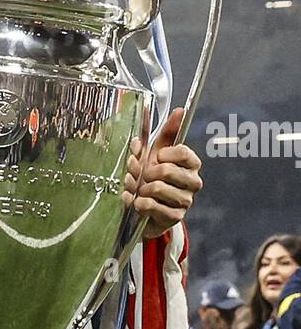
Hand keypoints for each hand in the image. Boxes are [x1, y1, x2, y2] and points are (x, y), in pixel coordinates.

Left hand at [124, 107, 202, 238]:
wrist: (146, 210)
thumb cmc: (153, 178)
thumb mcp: (157, 152)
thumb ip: (168, 132)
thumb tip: (180, 110)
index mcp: (191, 164)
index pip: (181, 152)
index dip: (162, 154)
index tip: (156, 158)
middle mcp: (193, 182)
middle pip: (165, 170)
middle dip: (144, 172)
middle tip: (140, 176)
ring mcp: (185, 201)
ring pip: (155, 188)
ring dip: (138, 188)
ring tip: (137, 189)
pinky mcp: (174, 218)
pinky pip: (149, 205)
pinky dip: (136, 202)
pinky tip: (136, 202)